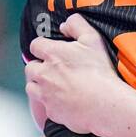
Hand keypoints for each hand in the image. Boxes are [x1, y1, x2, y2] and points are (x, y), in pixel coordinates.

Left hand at [25, 14, 125, 134]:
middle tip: (55, 70)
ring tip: (56, 86)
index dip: (43, 47)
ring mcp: (45, 94)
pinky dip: (51, 103)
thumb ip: (76, 25)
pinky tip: (65, 102)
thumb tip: (64, 25)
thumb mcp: (93, 39)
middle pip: (30, 68)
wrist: (105, 104)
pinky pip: (44, 106)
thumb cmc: (100, 71)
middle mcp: (44, 74)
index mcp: (52, 54)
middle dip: (39, 67)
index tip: (53, 52)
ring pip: (31, 87)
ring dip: (39, 85)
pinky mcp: (50, 111)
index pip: (35, 45)